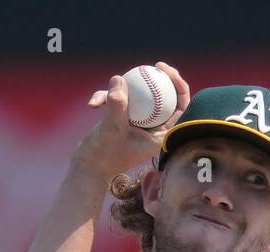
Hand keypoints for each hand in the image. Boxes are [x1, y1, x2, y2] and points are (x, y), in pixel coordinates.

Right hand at [74, 62, 190, 178]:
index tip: (167, 72)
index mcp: (161, 135)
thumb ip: (117, 104)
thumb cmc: (104, 154)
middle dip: (163, 79)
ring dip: (130, 86)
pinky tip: (93, 104)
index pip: (180, 108)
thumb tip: (118, 79)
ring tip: (120, 78)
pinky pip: (121, 101)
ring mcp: (138, 123)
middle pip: (166, 98)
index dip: (179, 87)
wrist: (89, 168)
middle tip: (157, 65)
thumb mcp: (111, 128)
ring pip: (142, 97)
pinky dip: (107, 99)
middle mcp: (153, 129)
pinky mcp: (124, 119)